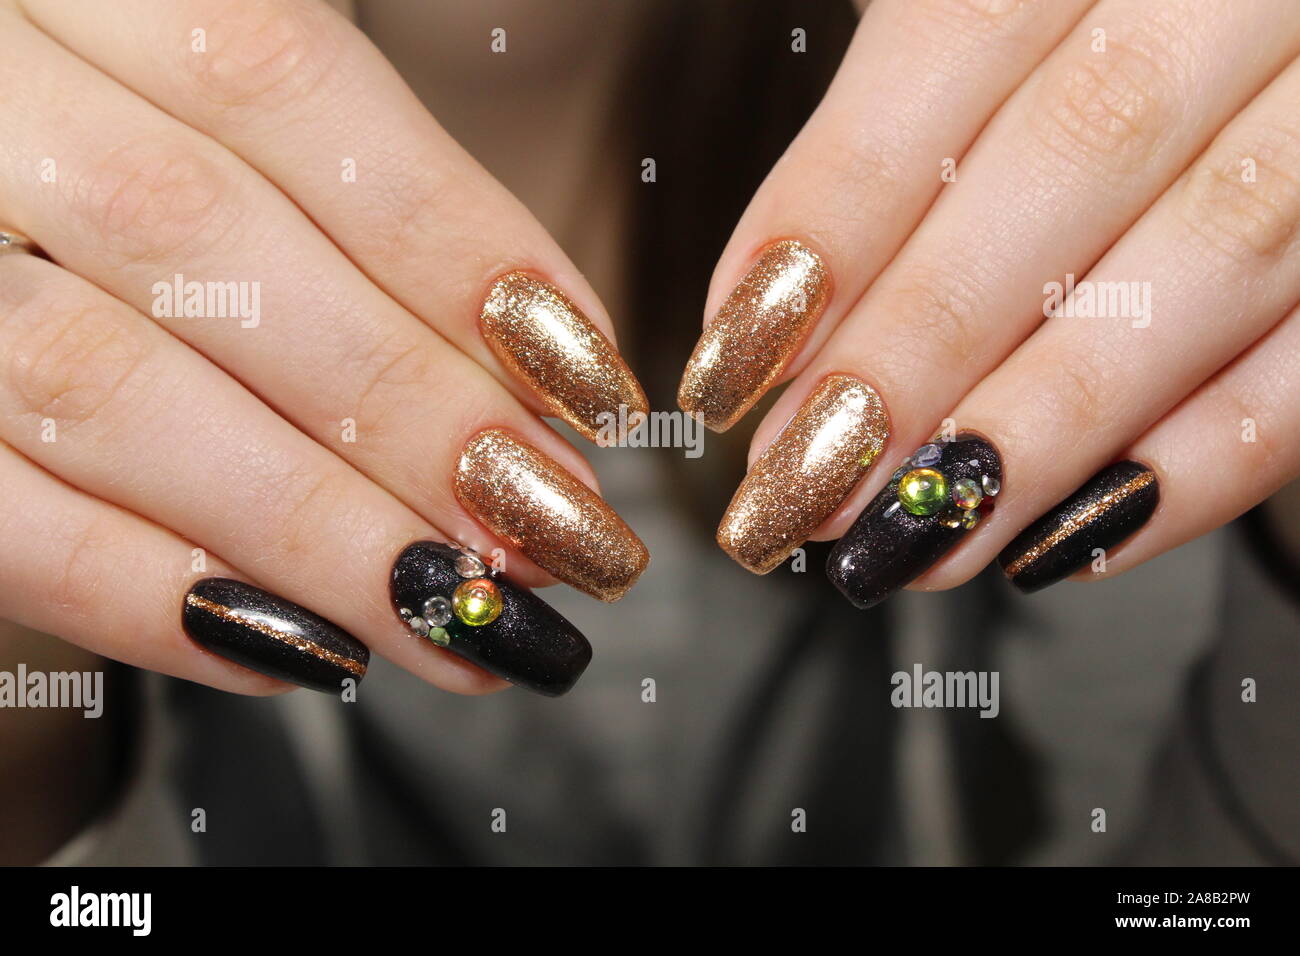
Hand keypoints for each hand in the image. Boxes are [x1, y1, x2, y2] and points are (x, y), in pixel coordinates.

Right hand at [0, 0, 647, 696]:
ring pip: (104, 387)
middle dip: (411, 408)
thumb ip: (346, 200)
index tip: (590, 382)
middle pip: (207, 244)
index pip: (282, 80)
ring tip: (462, 611)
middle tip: (557, 525)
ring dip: (318, 526)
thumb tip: (538, 372)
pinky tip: (303, 646)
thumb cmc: (105, 146)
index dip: (455, 243)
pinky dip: (155, 596)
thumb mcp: (201, 106)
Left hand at [688, 0, 1299, 602]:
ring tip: (913, 538)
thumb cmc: (1097, 25)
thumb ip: (896, 134)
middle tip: (800, 485)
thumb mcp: (990, 11)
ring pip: (1211, 254)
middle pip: (1075, 157)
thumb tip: (773, 326)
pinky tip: (1068, 537)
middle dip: (918, 347)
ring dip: (1040, 429)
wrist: (1256, 11)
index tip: (731, 368)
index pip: (948, 47)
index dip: (829, 218)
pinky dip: (1203, 460)